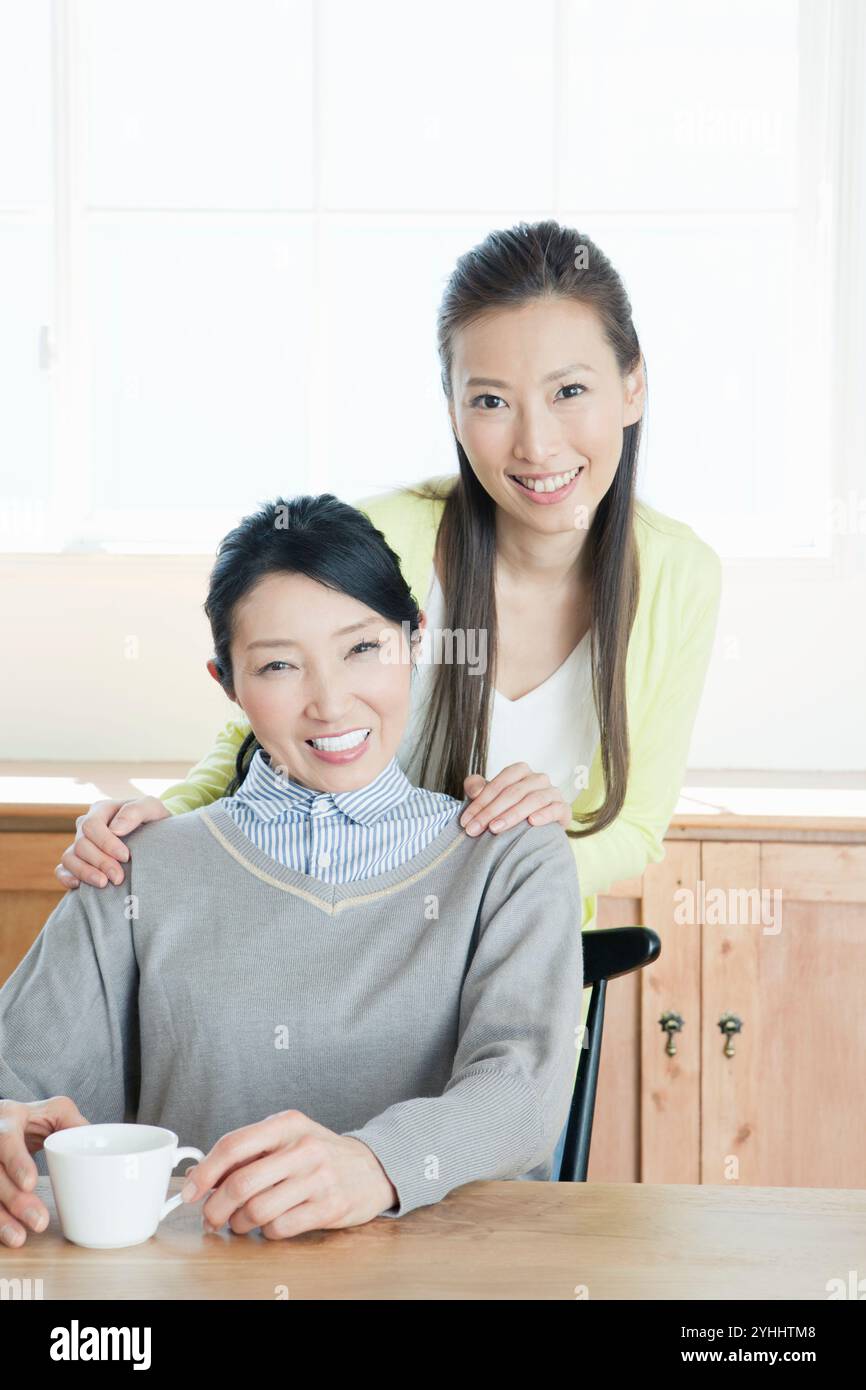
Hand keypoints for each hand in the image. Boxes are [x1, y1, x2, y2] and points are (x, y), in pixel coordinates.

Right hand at [0, 1096, 89, 1245]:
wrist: (3, 1122)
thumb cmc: (33, 1117)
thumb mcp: (54, 1110)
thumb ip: (74, 1123)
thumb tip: (95, 1145)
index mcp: (8, 1118)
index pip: (6, 1139)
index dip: (16, 1161)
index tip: (30, 1183)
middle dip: (15, 1200)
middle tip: (39, 1221)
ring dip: (2, 1218)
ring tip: (19, 1238)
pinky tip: (9, 1236)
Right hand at [55, 795, 169, 889]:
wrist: (156, 836)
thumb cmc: (154, 820)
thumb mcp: (152, 808)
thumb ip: (135, 811)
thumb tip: (115, 829)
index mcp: (101, 810)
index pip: (92, 826)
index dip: (106, 843)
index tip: (125, 857)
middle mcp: (86, 827)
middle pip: (81, 844)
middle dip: (100, 862)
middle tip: (119, 878)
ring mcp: (80, 845)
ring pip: (69, 858)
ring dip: (84, 872)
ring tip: (103, 884)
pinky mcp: (78, 862)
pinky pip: (62, 870)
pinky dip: (66, 877)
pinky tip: (78, 886)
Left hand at [180, 1110, 398, 1238]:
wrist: (372, 1168)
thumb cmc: (319, 1154)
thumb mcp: (287, 1139)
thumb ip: (248, 1153)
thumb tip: (201, 1177)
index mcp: (287, 1124)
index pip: (234, 1145)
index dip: (205, 1172)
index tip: (190, 1192)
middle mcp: (303, 1148)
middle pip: (241, 1184)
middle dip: (216, 1208)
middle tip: (211, 1218)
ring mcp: (318, 1178)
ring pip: (257, 1211)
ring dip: (240, 1224)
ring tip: (242, 1222)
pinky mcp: (329, 1208)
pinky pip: (280, 1228)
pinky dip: (266, 1233)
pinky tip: (272, 1224)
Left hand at [460, 764, 571, 835]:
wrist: (536, 831)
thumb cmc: (509, 811)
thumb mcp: (490, 799)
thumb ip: (477, 789)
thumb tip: (474, 790)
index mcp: (520, 771)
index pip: (499, 782)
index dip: (480, 801)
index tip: (465, 821)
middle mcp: (538, 778)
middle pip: (513, 792)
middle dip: (491, 811)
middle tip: (474, 829)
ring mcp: (553, 792)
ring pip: (533, 799)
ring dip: (512, 815)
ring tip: (495, 828)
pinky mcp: (564, 809)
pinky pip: (556, 808)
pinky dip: (544, 814)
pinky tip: (532, 822)